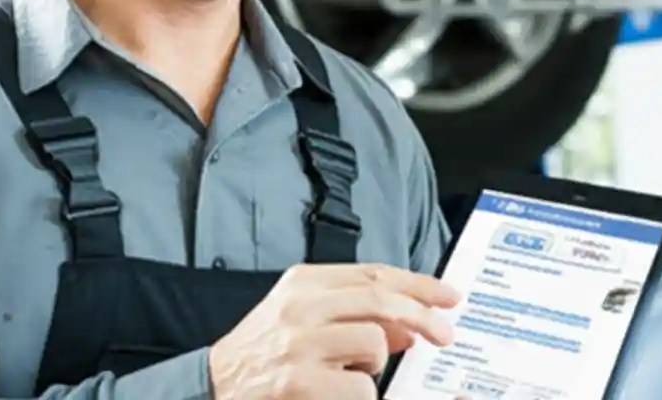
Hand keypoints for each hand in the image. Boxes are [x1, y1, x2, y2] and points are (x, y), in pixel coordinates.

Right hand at [207, 263, 461, 398]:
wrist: (213, 384)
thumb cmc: (266, 351)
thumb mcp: (305, 320)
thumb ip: (355, 317)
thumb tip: (410, 327)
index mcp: (302, 282)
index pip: (373, 274)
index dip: (417, 284)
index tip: (448, 296)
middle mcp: (300, 306)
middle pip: (379, 298)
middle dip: (422, 315)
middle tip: (445, 334)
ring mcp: (298, 344)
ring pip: (374, 343)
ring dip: (377, 365)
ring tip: (353, 373)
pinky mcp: (299, 382)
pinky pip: (361, 388)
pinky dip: (362, 394)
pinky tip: (338, 391)